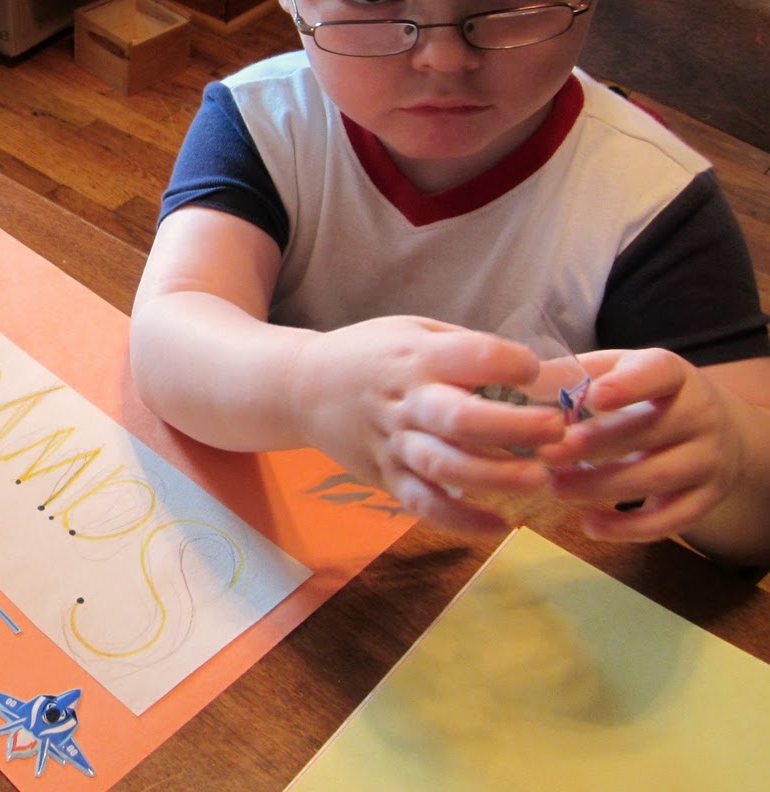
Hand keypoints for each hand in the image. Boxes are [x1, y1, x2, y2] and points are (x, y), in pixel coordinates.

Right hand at [291, 316, 564, 534]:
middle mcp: (403, 400)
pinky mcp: (384, 476)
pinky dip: (460, 520)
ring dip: (495, 477)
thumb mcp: (416, 332)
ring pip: (444, 467)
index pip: (473, 356)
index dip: (512, 363)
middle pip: (460, 418)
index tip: (536, 371)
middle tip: (556, 429)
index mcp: (415, 356)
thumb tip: (547, 373)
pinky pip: (423, 505)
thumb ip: (471, 350)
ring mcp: (392, 443)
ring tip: (540, 479)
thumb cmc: (374, 355)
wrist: (302, 388)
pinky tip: (500, 526)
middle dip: (515, 427)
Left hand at [538, 349, 746, 542]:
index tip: (593, 397)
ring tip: (555, 487)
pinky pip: (671, 519)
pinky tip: (590, 525)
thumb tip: (526, 382)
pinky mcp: (706, 499)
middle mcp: (700, 415)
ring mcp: (708, 460)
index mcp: (674, 375)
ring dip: (602, 485)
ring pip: (658, 477)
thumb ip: (576, 374)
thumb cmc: (649, 396)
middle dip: (595, 445)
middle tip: (546, 455)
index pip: (657, 373)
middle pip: (650, 431)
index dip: (628, 385)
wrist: (721, 432)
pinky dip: (630, 527)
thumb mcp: (620, 371)